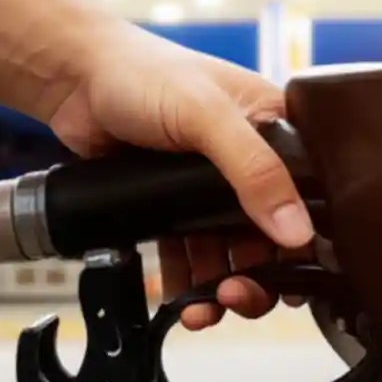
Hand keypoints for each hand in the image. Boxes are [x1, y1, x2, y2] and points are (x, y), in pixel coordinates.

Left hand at [43, 20, 313, 328]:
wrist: (73, 80)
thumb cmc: (143, 74)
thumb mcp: (206, 116)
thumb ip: (255, 171)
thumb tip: (298, 231)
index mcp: (275, 129)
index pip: (308, 195)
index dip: (304, 241)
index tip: (293, 280)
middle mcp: (250, 161)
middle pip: (272, 235)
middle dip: (259, 276)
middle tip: (240, 297)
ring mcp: (211, 188)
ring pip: (232, 253)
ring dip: (223, 287)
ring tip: (205, 308)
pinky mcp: (175, 207)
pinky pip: (191, 254)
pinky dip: (190, 283)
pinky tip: (183, 301)